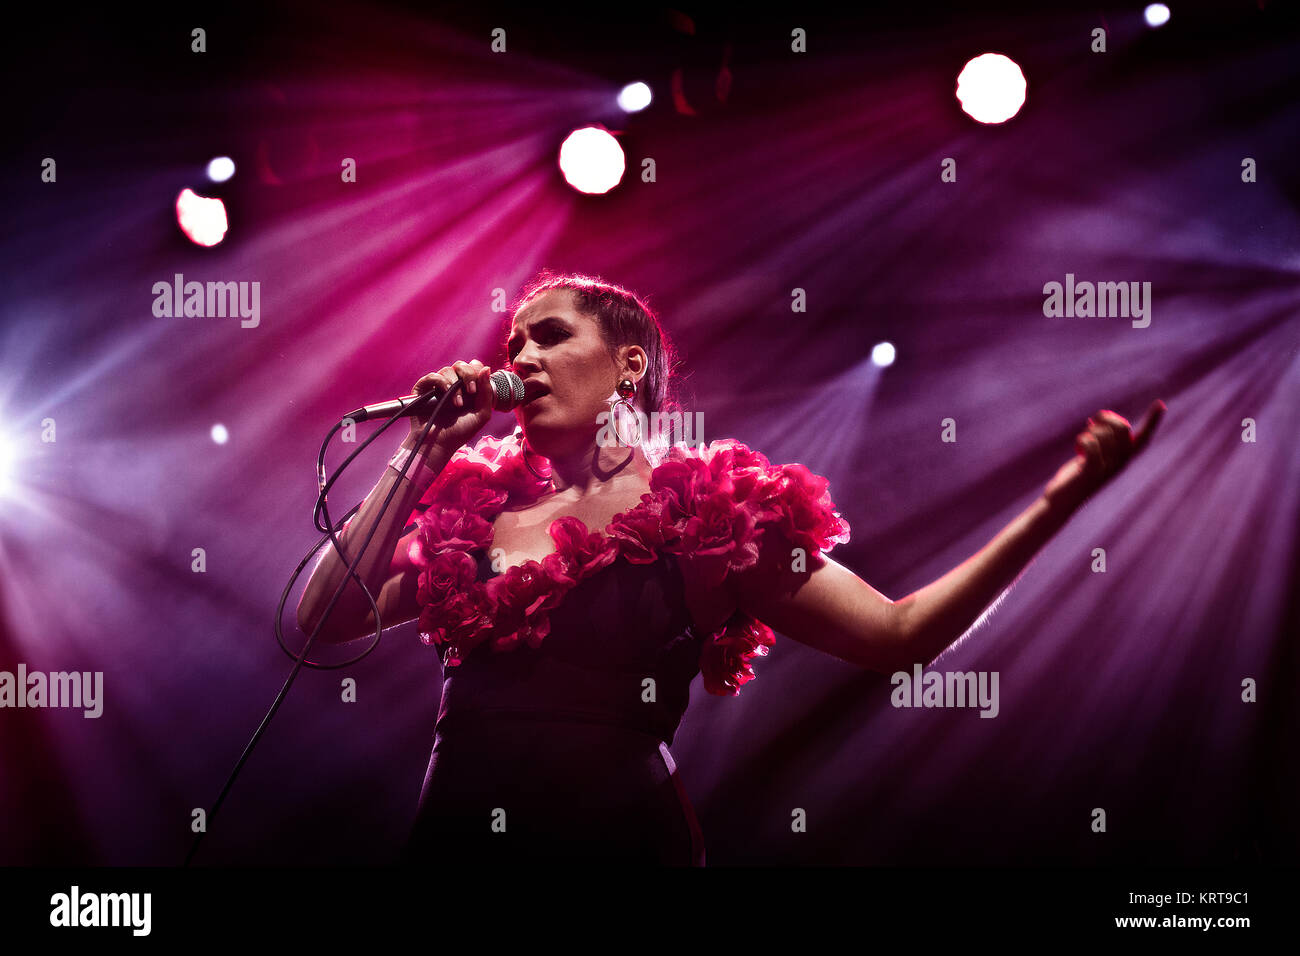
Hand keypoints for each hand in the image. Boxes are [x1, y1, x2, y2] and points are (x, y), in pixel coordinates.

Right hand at [404, 359, 494, 461]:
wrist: (439, 444)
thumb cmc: (460, 432)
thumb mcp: (481, 414)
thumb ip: (487, 392)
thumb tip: (486, 368)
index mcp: (467, 389)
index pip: (473, 368)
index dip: (477, 370)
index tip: (478, 386)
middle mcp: (453, 385)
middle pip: (461, 366)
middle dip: (468, 375)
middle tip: (471, 392)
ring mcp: (438, 387)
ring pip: (447, 370)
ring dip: (455, 384)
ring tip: (457, 404)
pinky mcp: (423, 389)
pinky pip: (432, 376)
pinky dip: (440, 381)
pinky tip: (444, 393)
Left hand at [1043, 399, 1165, 512]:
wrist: (1062, 502)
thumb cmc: (1076, 477)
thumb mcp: (1093, 457)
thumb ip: (1103, 441)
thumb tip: (1101, 418)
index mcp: (1123, 460)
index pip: (1143, 439)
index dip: (1152, 422)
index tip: (1161, 404)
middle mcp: (1119, 465)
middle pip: (1122, 428)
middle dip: (1106, 418)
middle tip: (1091, 423)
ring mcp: (1106, 470)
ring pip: (1105, 435)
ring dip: (1090, 431)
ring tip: (1082, 441)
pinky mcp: (1090, 473)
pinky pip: (1092, 447)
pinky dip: (1083, 439)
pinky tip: (1077, 446)